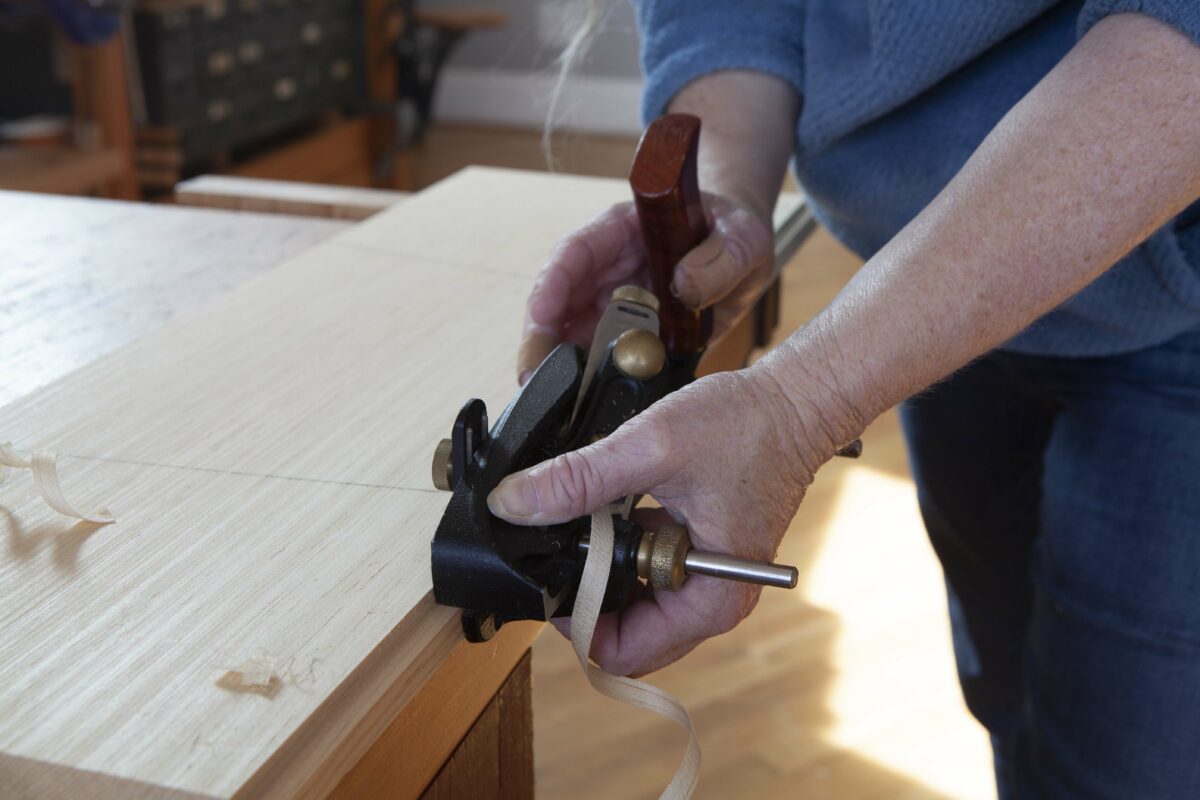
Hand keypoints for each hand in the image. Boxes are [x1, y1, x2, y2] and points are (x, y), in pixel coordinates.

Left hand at [487, 364, 840, 676]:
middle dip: (585, 597)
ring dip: (600, 570)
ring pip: (632, 605)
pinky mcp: (700, 558)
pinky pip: (647, 574)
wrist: (793, 400)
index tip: (550, 579)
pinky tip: (610, 510)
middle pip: (624, 635)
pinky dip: (620, 550)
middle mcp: (713, 601)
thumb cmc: (745, 424)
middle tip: (558, 548)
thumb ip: (579, 478)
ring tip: (585, 522)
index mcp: (712, 597)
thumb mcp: (651, 446)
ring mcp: (707, 581)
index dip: (575, 623)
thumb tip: (513, 504)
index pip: (622, 653)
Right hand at [517, 192, 773, 383]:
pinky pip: (599, 364)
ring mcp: (612, 308)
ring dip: (561, 371)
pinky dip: (592, 387)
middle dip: (540, 342)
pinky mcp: (625, 340)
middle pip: (558, 304)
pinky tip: (589, 411)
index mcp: (623, 233)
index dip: (553, 283)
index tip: (542, 314)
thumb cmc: (733, 232)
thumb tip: (684, 285)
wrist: (741, 256)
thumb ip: (718, 260)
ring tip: (557, 406)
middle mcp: (607, 272)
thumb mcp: (739, 239)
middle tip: (533, 380)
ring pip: (570, 339)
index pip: (575, 253)